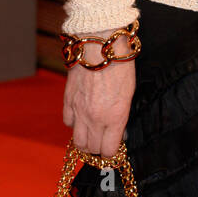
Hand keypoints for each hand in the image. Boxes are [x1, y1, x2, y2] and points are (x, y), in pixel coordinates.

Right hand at [62, 29, 136, 157]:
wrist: (100, 45)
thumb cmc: (120, 65)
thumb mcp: (129, 93)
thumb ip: (122, 116)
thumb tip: (120, 133)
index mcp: (115, 117)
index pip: (109, 151)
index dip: (113, 151)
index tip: (115, 145)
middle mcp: (95, 118)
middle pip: (91, 149)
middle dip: (99, 147)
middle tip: (105, 138)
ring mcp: (79, 110)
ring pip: (77, 141)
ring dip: (85, 139)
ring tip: (93, 131)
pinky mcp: (68, 100)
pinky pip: (68, 122)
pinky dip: (74, 123)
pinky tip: (82, 116)